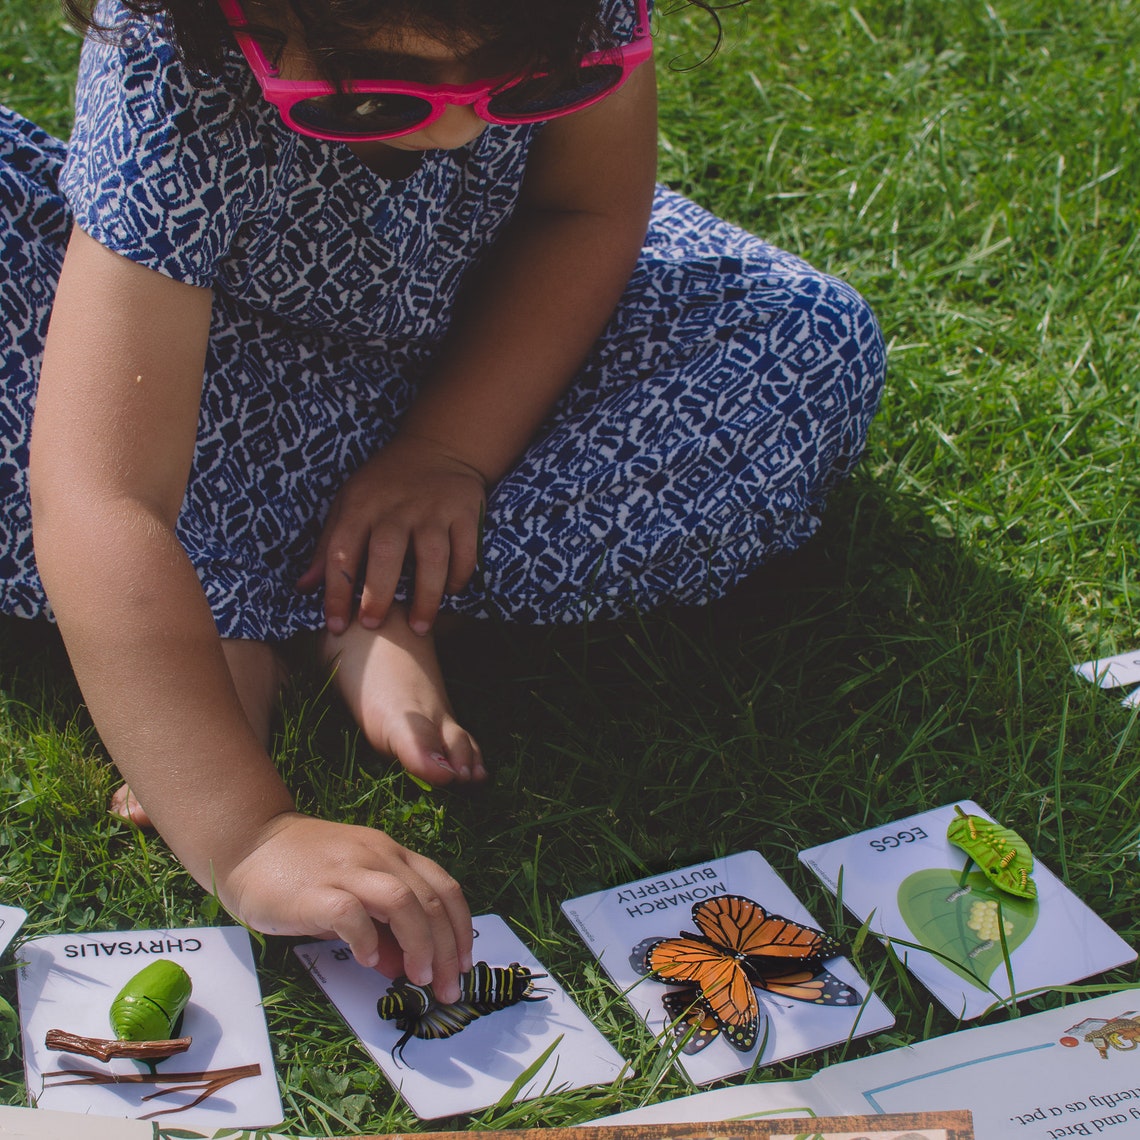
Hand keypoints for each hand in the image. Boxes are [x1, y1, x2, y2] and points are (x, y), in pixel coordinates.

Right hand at [222, 812, 471, 1000]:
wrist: (250, 842)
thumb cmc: (303, 870)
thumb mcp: (354, 891)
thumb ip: (382, 925)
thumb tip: (404, 965)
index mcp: (392, 854)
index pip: (445, 888)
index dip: (461, 930)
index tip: (463, 965)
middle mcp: (377, 856)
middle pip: (430, 900)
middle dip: (447, 949)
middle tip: (447, 988)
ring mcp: (346, 871)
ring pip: (403, 901)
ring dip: (420, 943)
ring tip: (417, 977)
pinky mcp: (314, 891)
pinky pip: (351, 913)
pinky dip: (367, 939)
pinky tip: (367, 960)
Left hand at [298, 435, 485, 635]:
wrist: (436, 447)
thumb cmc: (384, 484)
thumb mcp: (348, 503)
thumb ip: (328, 546)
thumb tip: (303, 589)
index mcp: (361, 505)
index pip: (342, 551)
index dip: (336, 592)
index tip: (337, 626)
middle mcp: (397, 507)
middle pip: (386, 554)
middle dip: (378, 594)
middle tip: (374, 625)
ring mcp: (434, 509)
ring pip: (432, 556)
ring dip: (426, 596)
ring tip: (419, 627)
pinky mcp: (465, 511)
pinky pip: (465, 550)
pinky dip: (458, 577)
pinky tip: (449, 593)